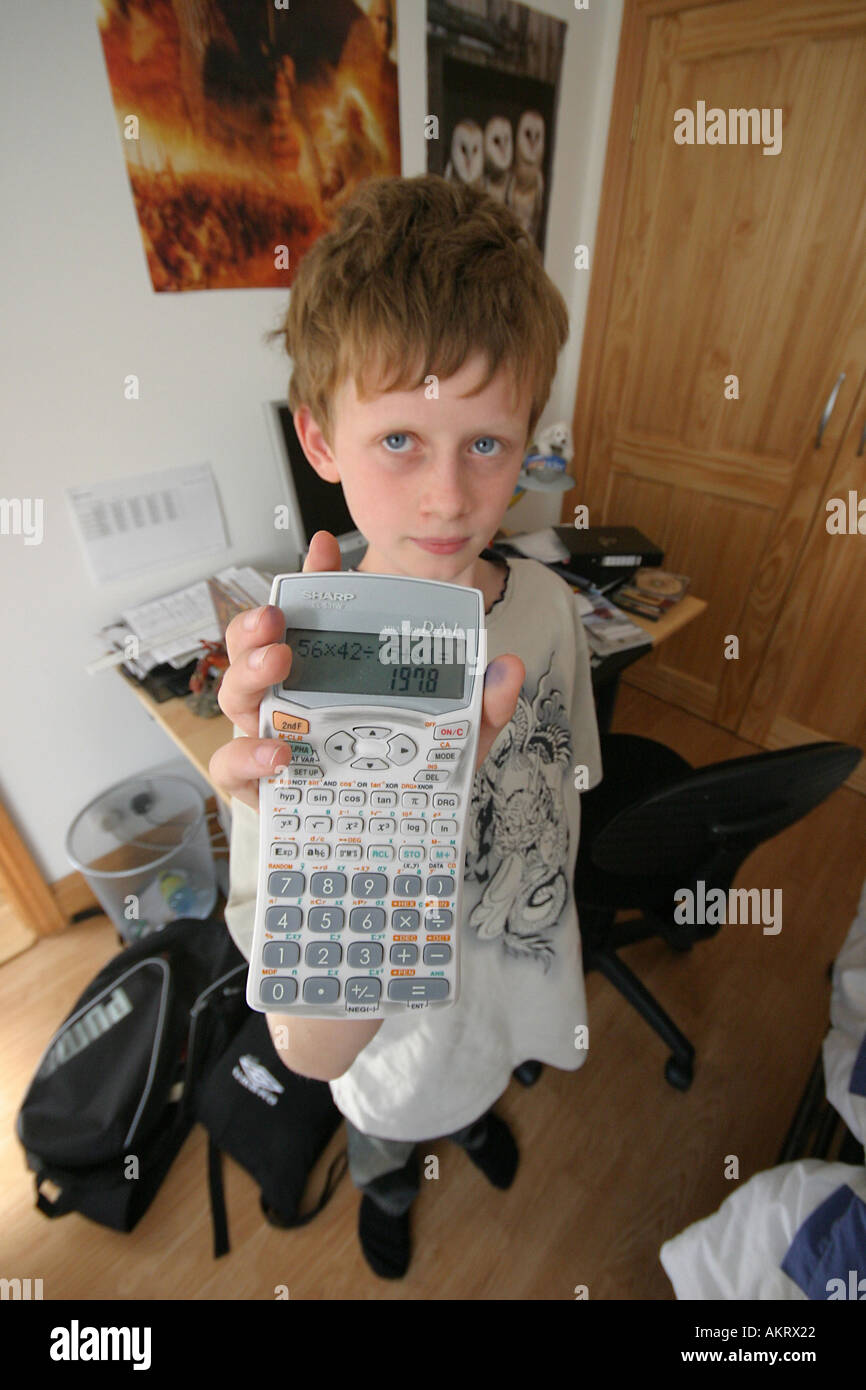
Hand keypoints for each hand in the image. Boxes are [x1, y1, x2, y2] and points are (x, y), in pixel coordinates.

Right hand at [208, 529, 523, 808]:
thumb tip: (506, 667)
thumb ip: (479, 706)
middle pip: (254, 647)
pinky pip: (232, 764)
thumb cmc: (407, 779)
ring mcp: (270, 737)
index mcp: (330, 674)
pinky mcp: (258, 784)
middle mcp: (292, 698)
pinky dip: (248, 755)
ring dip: (248, 672)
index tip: (323, 548)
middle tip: (278, 620)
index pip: (313, 615)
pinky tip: (279, 752)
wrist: (390, 843)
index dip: (313, 578)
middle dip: (257, 625)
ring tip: (276, 666)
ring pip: (236, 695)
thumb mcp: (453, 741)